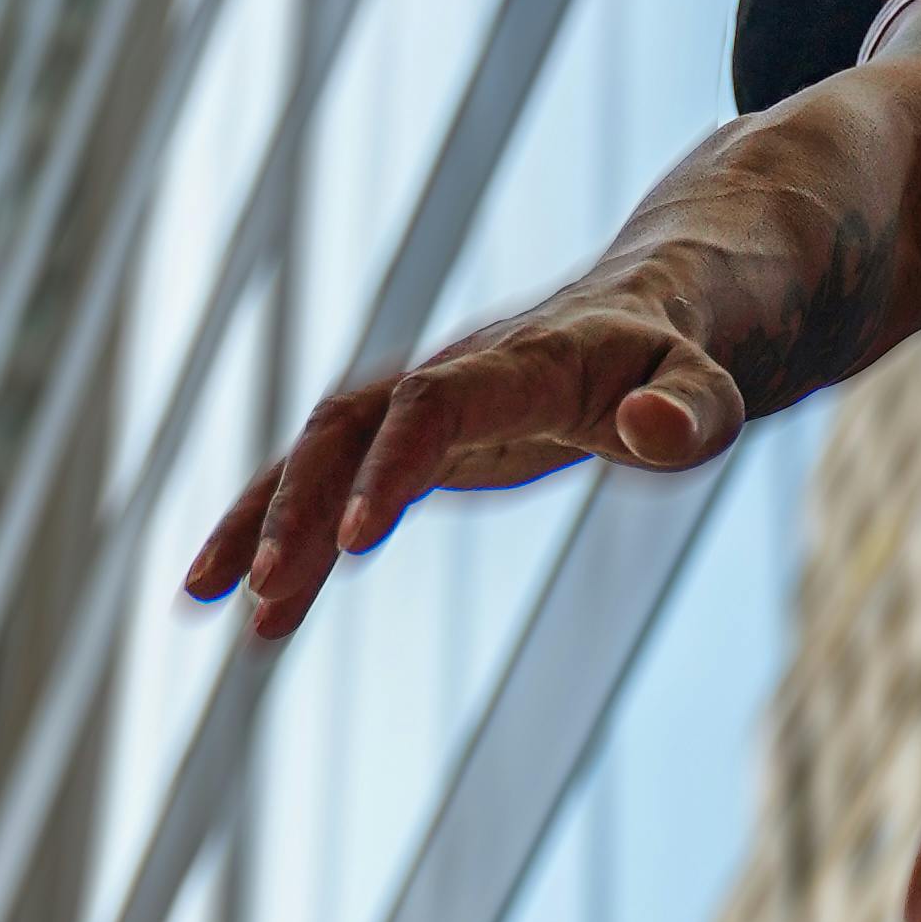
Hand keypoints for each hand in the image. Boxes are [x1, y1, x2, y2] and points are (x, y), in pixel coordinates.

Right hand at [184, 294, 741, 645]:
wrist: (659, 301)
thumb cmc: (690, 357)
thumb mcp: (716, 391)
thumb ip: (692, 414)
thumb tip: (652, 427)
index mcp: (523, 363)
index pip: (437, 403)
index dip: (389, 465)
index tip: (351, 543)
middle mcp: (452, 374)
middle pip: (346, 425)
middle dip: (295, 503)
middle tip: (261, 591)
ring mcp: (423, 403)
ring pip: (317, 452)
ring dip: (259, 522)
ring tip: (204, 603)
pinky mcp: (415, 438)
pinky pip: (335, 486)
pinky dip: (290, 541)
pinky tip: (256, 620)